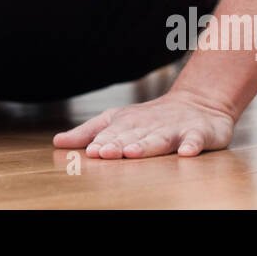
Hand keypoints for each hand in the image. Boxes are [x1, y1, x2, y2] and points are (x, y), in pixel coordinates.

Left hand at [52, 89, 235, 158]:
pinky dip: (191, 145)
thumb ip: (88, 132)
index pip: (112, 134)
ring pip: (159, 138)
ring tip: (133, 152)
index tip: (90, 152)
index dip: (102, 142)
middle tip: (104, 153)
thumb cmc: (150, 118)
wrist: (198, 102)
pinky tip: (186, 153)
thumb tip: (58, 142)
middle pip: (132, 136)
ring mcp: (174, 129)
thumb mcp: (117, 121)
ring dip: (146, 145)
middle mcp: (149, 126)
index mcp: (128, 124)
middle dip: (118, 144)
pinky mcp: (198, 133)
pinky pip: (195, 139)